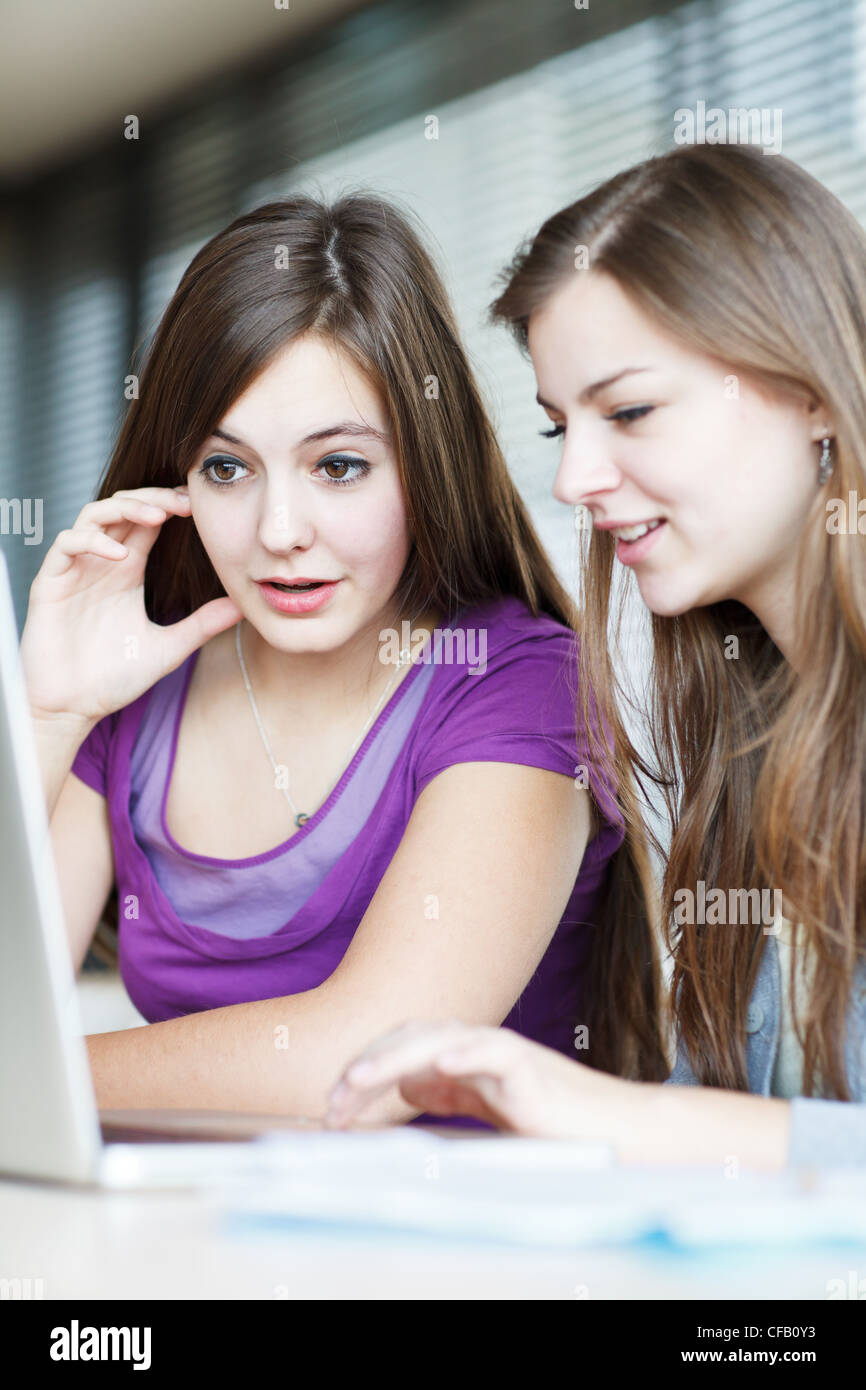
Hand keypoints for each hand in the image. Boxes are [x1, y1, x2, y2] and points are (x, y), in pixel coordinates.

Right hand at [20, 485, 240, 724]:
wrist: (73, 708)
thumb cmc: (113, 679)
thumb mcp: (169, 648)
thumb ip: (202, 625)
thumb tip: (242, 607)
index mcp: (127, 571)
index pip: (146, 521)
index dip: (169, 506)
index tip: (198, 506)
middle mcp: (101, 564)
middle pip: (122, 508)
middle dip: (152, 497)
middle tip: (183, 502)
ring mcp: (75, 571)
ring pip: (93, 516)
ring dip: (125, 507)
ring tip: (157, 515)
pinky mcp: (51, 584)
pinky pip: (66, 544)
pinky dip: (93, 541)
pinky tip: (119, 554)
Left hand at [324, 1019, 636, 1141]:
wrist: (613, 1132)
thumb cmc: (551, 1123)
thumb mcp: (485, 1110)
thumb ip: (448, 1093)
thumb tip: (405, 1085)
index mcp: (461, 1055)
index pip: (400, 1050)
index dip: (363, 1072)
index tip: (332, 1110)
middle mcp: (476, 1045)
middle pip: (410, 1038)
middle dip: (366, 1066)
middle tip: (332, 1101)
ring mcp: (503, 1053)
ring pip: (439, 1039)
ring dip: (395, 1058)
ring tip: (361, 1078)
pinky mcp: (530, 1070)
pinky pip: (494, 1053)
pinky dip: (466, 1054)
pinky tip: (441, 1064)